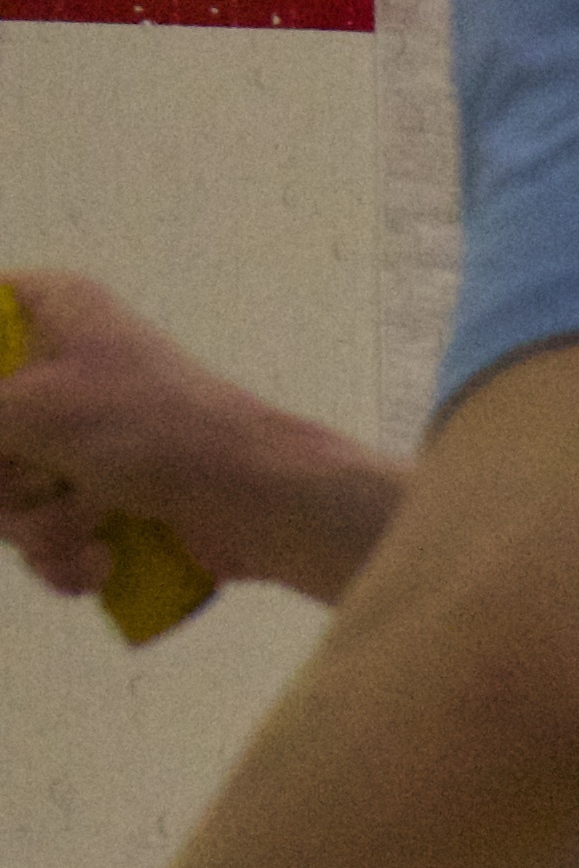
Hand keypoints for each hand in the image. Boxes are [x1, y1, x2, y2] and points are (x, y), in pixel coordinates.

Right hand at [0, 268, 394, 604]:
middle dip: (4, 479)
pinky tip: (101, 558)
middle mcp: (67, 362)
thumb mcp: (28, 412)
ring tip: (88, 521)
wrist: (264, 507)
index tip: (12, 432)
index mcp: (54, 309)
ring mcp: (86, 432)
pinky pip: (44, 530)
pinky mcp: (107, 491)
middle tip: (41, 482)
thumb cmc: (156, 434)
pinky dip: (66, 554)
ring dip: (38, 523)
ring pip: (4, 487)